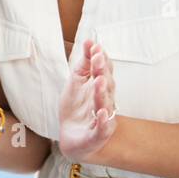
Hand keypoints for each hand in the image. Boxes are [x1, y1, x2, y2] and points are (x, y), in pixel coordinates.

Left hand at [59, 39, 117, 161]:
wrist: (72, 136)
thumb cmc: (76, 107)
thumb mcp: (76, 82)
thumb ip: (84, 63)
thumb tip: (90, 41)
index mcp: (100, 88)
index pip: (104, 71)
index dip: (101, 60)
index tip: (95, 47)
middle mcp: (105, 101)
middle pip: (106, 85)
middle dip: (101, 72)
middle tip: (97, 59)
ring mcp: (103, 118)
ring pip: (105, 104)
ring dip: (102, 92)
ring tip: (98, 81)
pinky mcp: (98, 134)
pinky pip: (103, 127)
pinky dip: (103, 121)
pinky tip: (101, 113)